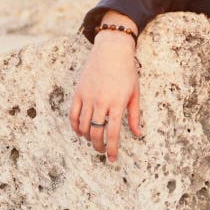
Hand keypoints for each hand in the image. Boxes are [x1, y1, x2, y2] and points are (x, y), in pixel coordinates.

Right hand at [69, 28, 141, 161]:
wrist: (112, 50)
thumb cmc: (127, 71)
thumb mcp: (135, 93)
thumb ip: (135, 115)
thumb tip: (137, 134)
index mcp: (117, 103)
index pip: (112, 133)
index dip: (111, 149)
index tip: (112, 159)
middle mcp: (101, 102)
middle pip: (96, 133)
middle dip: (99, 147)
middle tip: (102, 152)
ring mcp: (88, 97)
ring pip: (82, 126)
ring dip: (87, 138)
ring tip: (94, 141)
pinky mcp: (78, 92)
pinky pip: (72, 115)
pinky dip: (75, 127)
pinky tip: (81, 132)